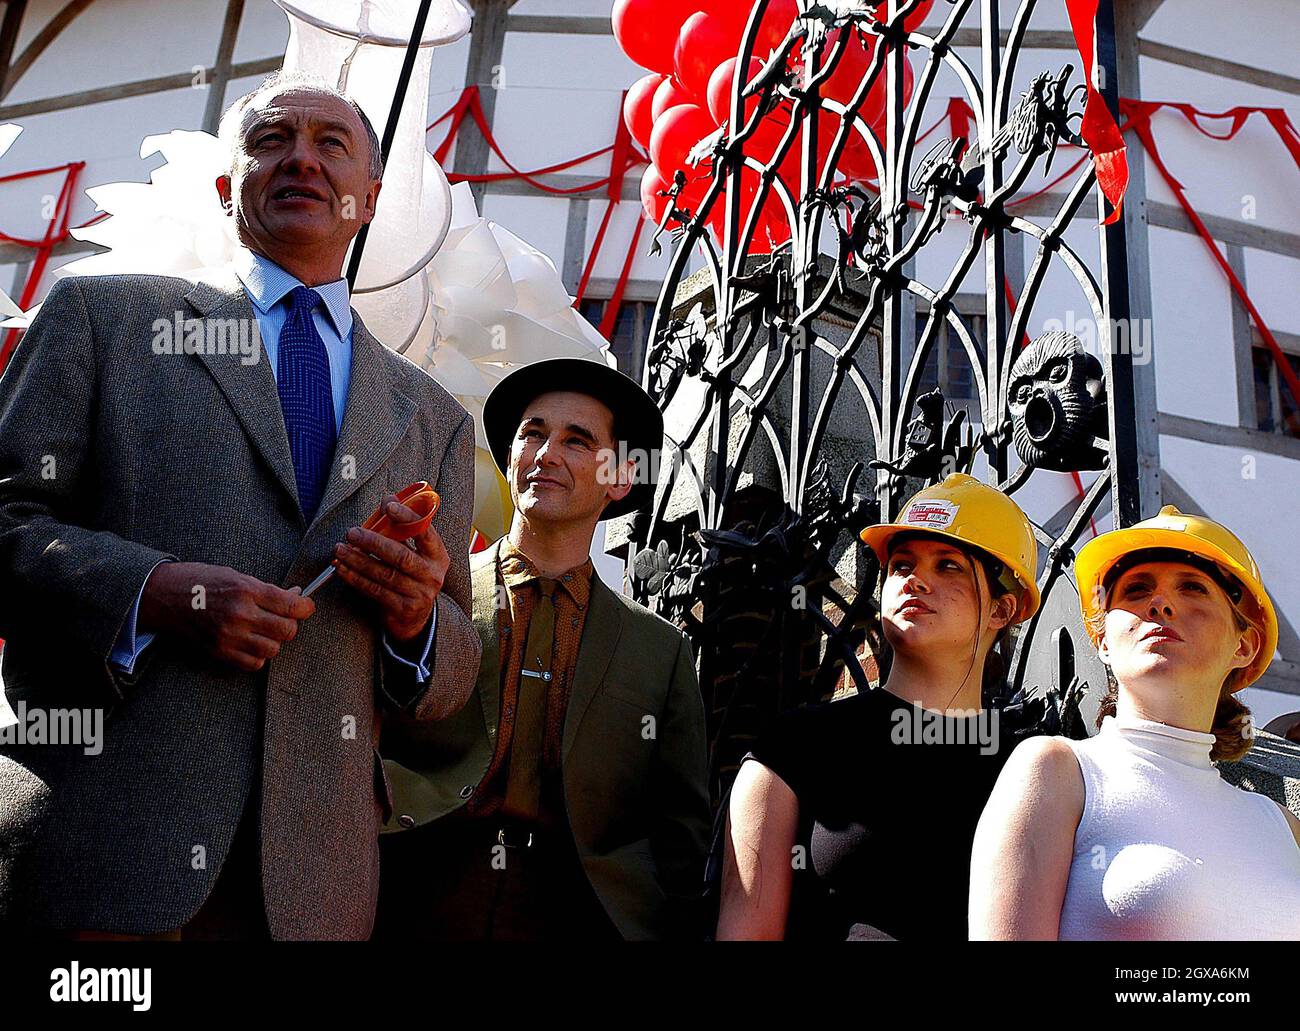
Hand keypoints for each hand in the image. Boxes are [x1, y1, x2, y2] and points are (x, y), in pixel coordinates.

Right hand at [139, 561, 315, 672]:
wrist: (163, 596)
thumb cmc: (201, 581)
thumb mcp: (237, 575)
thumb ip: (267, 590)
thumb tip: (296, 598)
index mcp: (247, 590)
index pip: (292, 605)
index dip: (305, 607)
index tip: (305, 606)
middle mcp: (240, 615)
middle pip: (287, 631)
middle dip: (290, 624)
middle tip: (283, 618)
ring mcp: (229, 636)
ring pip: (273, 649)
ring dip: (274, 641)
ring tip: (264, 630)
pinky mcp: (219, 652)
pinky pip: (254, 663)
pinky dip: (258, 655)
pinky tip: (251, 642)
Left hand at [332, 495, 448, 641]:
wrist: (415, 617)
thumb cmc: (411, 575)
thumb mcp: (413, 551)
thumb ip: (402, 526)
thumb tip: (388, 497)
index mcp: (438, 555)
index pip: (425, 532)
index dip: (408, 517)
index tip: (388, 506)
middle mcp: (433, 575)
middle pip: (401, 556)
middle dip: (373, 542)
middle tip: (352, 532)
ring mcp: (419, 594)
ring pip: (384, 574)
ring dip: (358, 560)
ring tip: (340, 549)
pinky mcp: (403, 609)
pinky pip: (375, 590)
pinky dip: (355, 578)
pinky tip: (342, 568)